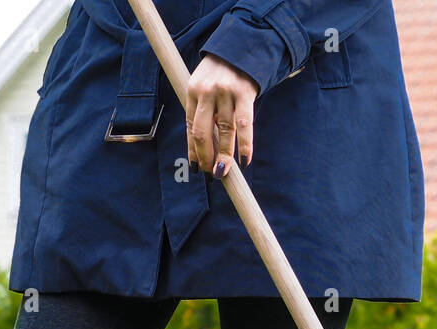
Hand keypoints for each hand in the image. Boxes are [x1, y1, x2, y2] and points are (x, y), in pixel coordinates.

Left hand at [186, 54, 257, 178]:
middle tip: (211, 174)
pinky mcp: (244, 93)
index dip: (193, 151)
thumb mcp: (204, 87)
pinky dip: (245, 145)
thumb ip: (202, 112)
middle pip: (203, 132)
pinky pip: (245, 124)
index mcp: (193, 91)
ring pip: (225, 131)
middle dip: (206, 157)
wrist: (242, 46)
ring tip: (223, 172)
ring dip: (224, 156)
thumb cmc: (220, 73)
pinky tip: (244, 161)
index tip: (197, 168)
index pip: (191, 127)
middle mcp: (207, 91)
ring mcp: (226, 92)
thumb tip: (203, 149)